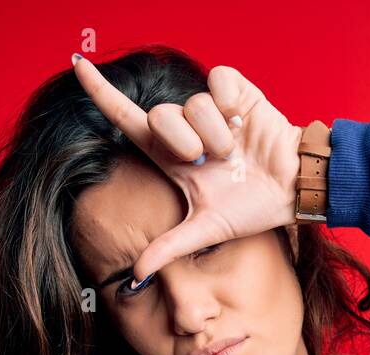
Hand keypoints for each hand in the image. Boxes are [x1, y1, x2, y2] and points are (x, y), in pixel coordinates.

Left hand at [71, 54, 303, 286]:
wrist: (293, 188)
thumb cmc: (251, 207)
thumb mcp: (206, 229)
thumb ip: (168, 247)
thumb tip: (135, 275)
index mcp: (170, 156)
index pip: (126, 118)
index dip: (100, 92)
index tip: (76, 63)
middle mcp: (185, 128)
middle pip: (158, 116)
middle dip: (181, 143)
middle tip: (207, 162)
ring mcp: (210, 107)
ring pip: (191, 104)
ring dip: (214, 134)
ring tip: (234, 152)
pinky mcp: (234, 90)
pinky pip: (217, 81)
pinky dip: (230, 103)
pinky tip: (243, 121)